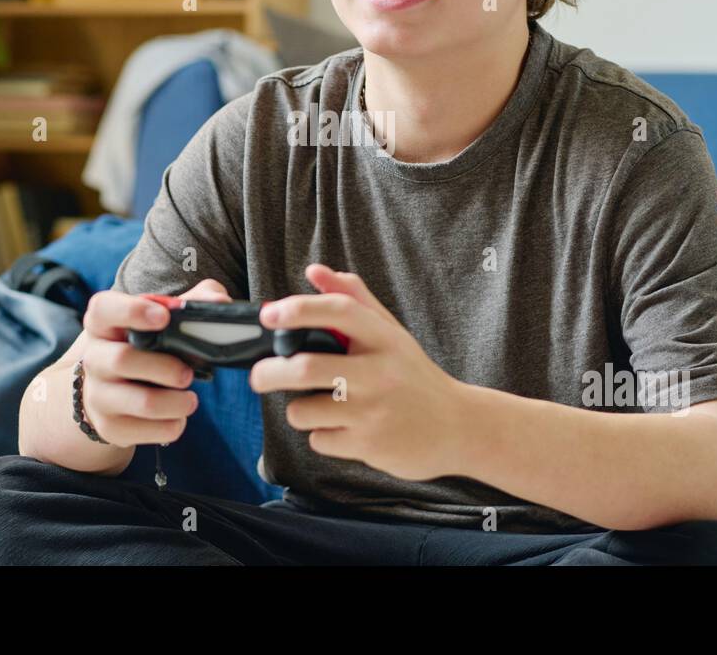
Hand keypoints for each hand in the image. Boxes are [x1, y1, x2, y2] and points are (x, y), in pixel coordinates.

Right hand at [77, 278, 231, 448]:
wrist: (110, 390)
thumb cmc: (144, 345)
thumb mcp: (160, 319)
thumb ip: (193, 302)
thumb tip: (220, 302)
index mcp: (103, 323)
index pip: (104, 308)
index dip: (132, 310)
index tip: (164, 317)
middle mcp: (94, 357)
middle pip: (122, 360)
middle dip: (165, 367)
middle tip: (188, 373)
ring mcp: (98, 395)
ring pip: (141, 402)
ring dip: (176, 402)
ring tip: (191, 399)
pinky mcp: (110, 426)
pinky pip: (147, 431)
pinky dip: (172, 425)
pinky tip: (178, 415)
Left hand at [249, 264, 467, 481]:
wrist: (459, 428)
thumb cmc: (414, 376)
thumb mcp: (391, 334)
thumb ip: (353, 299)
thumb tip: (314, 271)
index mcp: (384, 339)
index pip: (339, 312)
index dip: (299, 309)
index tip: (269, 314)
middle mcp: (380, 373)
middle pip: (306, 368)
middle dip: (269, 372)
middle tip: (258, 375)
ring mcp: (374, 411)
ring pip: (304, 410)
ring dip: (300, 410)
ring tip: (319, 406)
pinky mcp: (369, 445)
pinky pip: (319, 440)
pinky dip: (321, 435)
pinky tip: (345, 429)